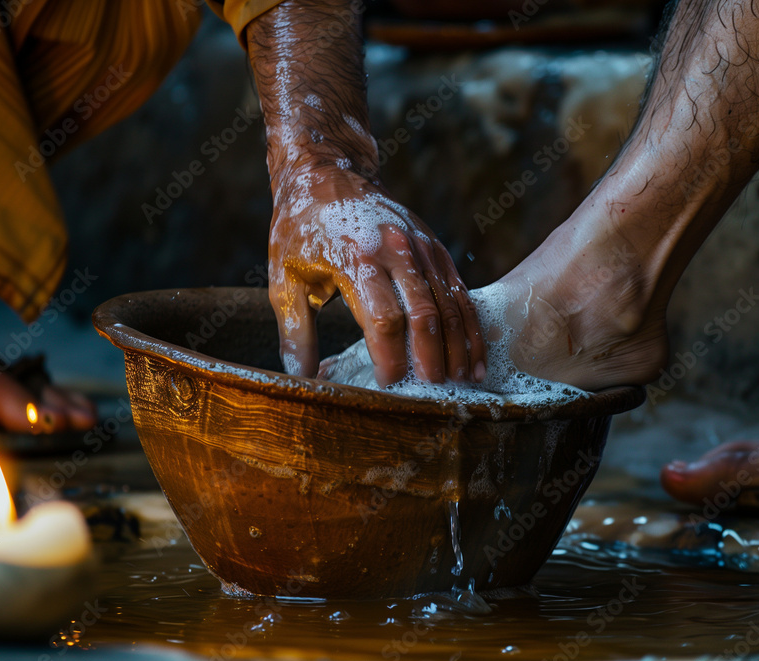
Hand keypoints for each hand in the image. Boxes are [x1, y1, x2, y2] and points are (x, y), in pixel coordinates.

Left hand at [269, 167, 485, 386]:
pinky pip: (459, 290)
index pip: (383, 319)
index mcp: (356, 259)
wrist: (327, 170)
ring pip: (450, 303)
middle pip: (425, 314)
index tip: (390, 385)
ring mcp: (420, 246)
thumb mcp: (284, 277)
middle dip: (431, 358)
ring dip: (459, 346)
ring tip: (462, 381)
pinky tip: (474, 356)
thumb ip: (294, 331)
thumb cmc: (300, 228)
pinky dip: (469, 325)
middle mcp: (395, 250)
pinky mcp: (434, 246)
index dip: (391, 357)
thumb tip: (301, 378)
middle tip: (434, 391)